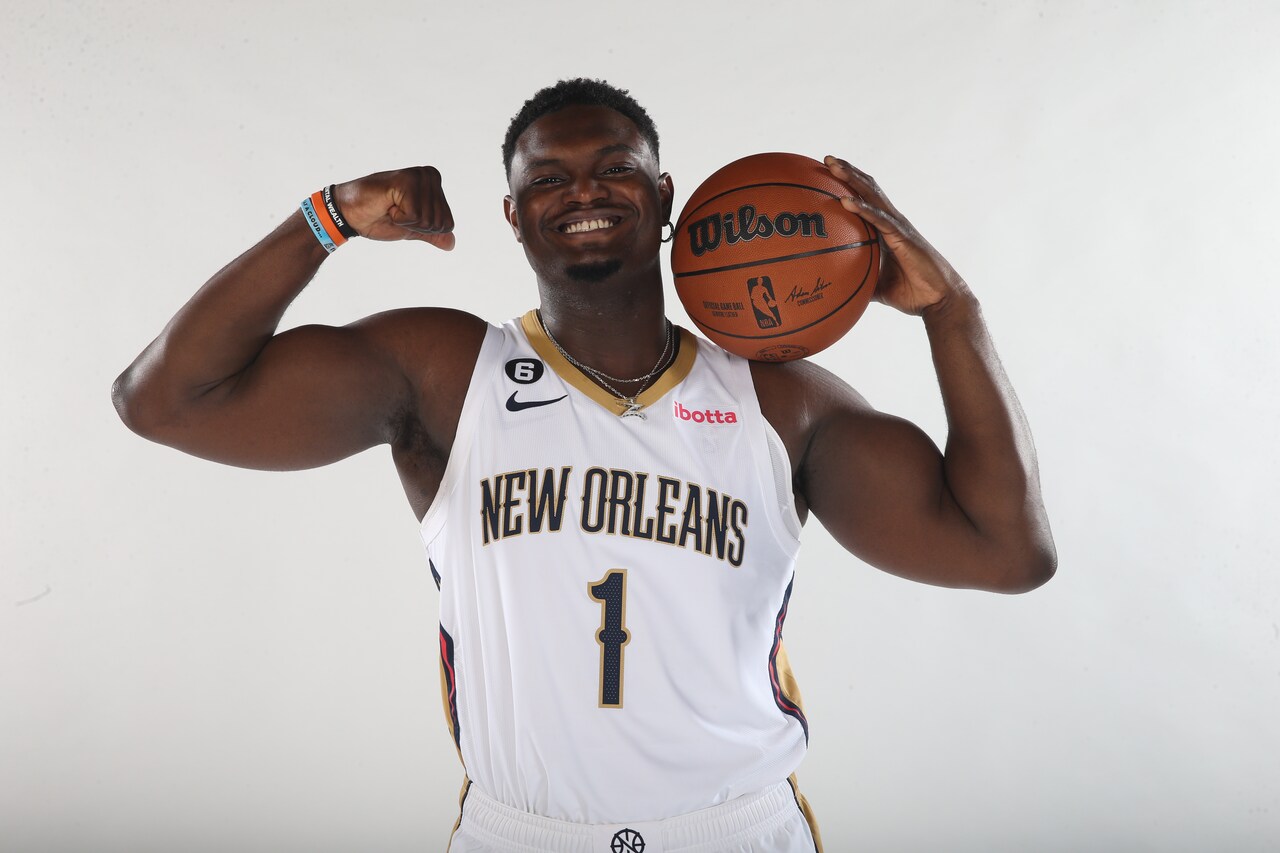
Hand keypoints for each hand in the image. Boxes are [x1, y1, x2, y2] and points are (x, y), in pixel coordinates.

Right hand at [334, 167, 455, 249]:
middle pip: (440, 223)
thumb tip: (452, 244)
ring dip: (405, 222)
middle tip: (395, 212)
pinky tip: (386, 204)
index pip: (448, 224)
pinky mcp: (406, 182)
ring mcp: (418, 176)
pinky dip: (398, 218)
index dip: (424, 229)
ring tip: (390, 206)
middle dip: (416, 226)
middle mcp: (430, 175)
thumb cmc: (378, 218)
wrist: (349, 213)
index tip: (404, 216)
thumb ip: (432, 234)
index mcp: (434, 183)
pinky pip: (414, 217)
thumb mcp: (411, 228)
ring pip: (428, 221)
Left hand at [824, 156, 968, 315]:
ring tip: (832, 165)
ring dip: (852, 179)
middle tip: (827, 158)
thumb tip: (835, 287)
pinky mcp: (903, 237)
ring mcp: (898, 227)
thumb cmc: (911, 293)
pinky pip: (879, 220)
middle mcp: (893, 222)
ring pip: (872, 196)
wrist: (938, 301)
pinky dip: (862, 209)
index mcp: (886, 229)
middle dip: (848, 172)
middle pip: (868, 189)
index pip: (866, 199)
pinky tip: (845, 201)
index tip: (827, 172)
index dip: (849, 184)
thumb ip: (859, 280)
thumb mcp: (876, 286)